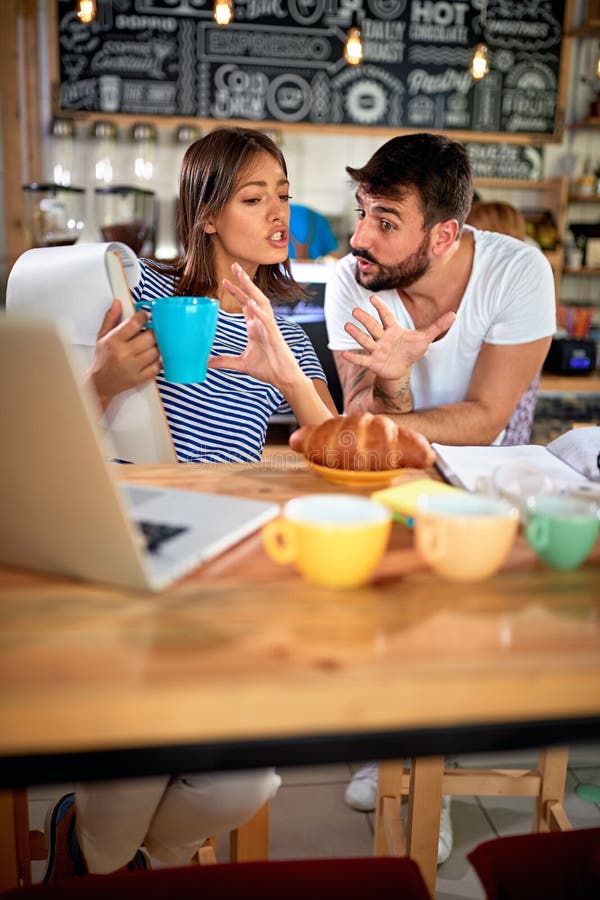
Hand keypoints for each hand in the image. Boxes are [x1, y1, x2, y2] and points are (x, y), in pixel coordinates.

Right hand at [85, 300, 160, 410]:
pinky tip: (152, 358)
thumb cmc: (102, 360)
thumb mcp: (102, 337)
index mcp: (114, 341)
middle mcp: (124, 353)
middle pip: (150, 337)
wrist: (99, 384)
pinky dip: (158, 361)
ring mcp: (133, 367)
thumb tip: (118, 303)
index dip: (144, 316)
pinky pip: (158, 366)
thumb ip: (111, 319)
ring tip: (151, 345)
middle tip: (151, 332)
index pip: (135, 323)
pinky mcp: (140, 378)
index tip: (146, 316)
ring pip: (156, 351)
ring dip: (156, 347)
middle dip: (153, 332)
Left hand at [208, 263, 302, 390]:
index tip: (224, 281)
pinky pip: (267, 320)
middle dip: (243, 281)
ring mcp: (269, 327)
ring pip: (261, 302)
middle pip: (253, 297)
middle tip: (234, 266)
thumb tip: (207, 363)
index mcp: (255, 327)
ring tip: (242, 276)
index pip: (245, 304)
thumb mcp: (242, 364)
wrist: (284, 379)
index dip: (236, 291)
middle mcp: (262, 323)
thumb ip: (225, 361)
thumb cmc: (268, 369)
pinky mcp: (274, 336)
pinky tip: (250, 302)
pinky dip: (258, 311)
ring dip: (251, 289)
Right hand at [342, 294, 455, 381]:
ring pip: (365, 341)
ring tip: (347, 326)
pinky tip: (344, 354)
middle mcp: (382, 337)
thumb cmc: (410, 351)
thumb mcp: (425, 338)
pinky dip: (354, 357)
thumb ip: (437, 326)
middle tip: (355, 311)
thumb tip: (454, 314)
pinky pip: (362, 359)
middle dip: (365, 319)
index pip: (386, 316)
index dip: (380, 308)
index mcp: (393, 329)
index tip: (372, 298)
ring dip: (356, 334)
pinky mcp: (373, 362)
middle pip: (373, 327)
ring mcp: (376, 350)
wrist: (401, 369)